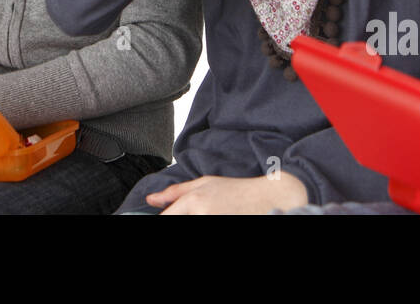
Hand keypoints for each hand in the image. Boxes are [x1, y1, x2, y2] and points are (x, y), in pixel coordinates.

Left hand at [147, 173, 307, 214]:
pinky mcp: (222, 230)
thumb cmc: (237, 190)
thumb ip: (175, 192)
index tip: (162, 217)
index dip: (162, 218)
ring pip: (191, 227)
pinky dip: (204, 224)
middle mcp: (201, 216)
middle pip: (175, 222)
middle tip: (195, 213)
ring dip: (191, 220)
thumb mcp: (205, 184)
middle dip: (179, 219)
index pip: (165, 218)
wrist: (268, 199)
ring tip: (209, 213)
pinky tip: (218, 216)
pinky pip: (202, 235)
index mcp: (194, 202)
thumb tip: (151, 200)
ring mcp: (213, 223)